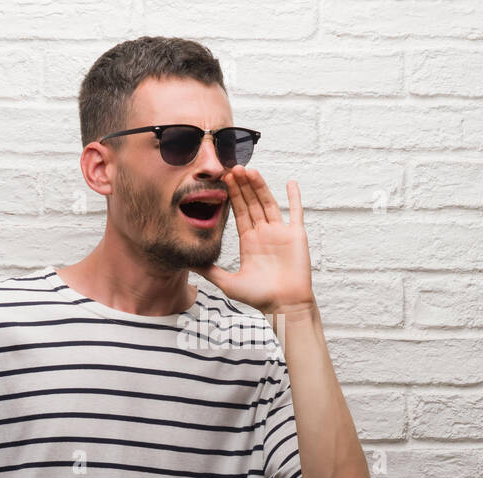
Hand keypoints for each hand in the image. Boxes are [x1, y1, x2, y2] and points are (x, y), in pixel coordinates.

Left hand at [193, 165, 314, 315]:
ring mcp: (280, 232)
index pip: (238, 212)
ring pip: (268, 203)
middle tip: (234, 167)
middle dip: (243, 186)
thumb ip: (210, 271)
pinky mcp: (295, 235)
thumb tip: (186, 264)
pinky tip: (291, 183)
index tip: (224, 178)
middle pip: (251, 203)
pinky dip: (295, 198)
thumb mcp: (228, 283)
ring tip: (251, 170)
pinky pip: (296, 212)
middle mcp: (263, 233)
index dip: (232, 195)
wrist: (284, 305)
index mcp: (248, 241)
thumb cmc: (259, 297)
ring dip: (260, 186)